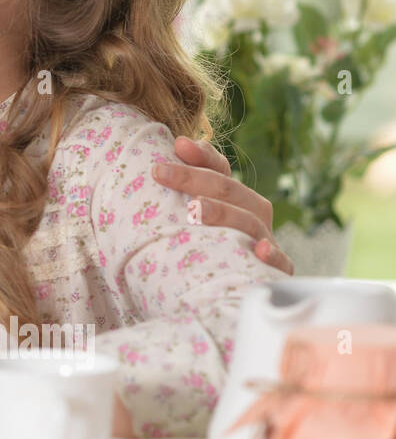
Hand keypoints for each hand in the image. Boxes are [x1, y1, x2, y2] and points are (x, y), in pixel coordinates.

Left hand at [153, 135, 294, 274]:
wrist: (230, 293)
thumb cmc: (203, 252)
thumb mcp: (187, 224)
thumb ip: (179, 195)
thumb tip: (168, 155)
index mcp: (233, 199)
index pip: (219, 170)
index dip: (201, 156)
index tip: (177, 145)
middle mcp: (252, 214)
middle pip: (228, 189)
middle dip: (192, 178)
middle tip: (159, 171)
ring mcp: (264, 241)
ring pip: (248, 221)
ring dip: (222, 212)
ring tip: (195, 208)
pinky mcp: (275, 272)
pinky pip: (279, 263)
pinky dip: (272, 256)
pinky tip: (259, 250)